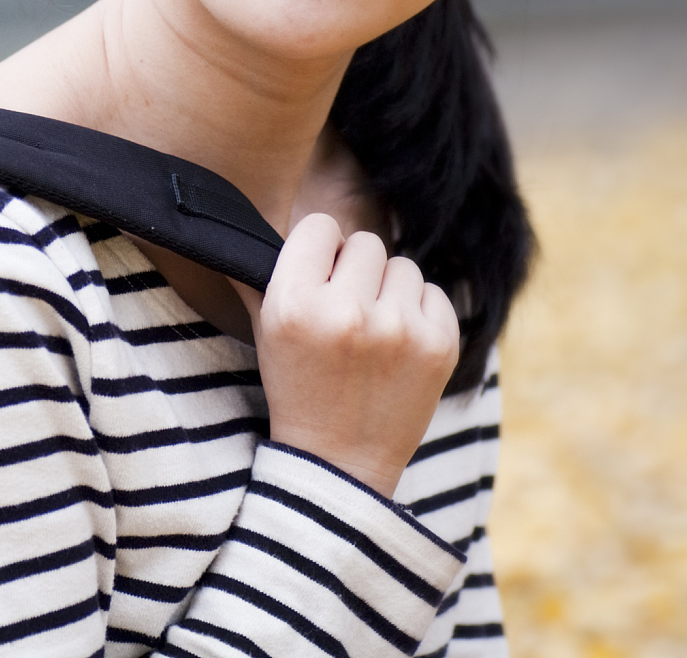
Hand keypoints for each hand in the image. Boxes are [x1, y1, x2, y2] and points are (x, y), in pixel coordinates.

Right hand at [238, 213, 459, 496]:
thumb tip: (247, 223)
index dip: (319, 248)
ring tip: (372, 329)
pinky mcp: (439, 346)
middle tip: (346, 307)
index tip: (319, 273)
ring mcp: (399, 330)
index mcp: (296, 305)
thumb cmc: (297, 389)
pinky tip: (399, 344)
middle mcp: (348, 313)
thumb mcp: (266, 331)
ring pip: (402, 266)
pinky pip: (434, 294)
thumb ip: (260, 274)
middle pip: (365, 242)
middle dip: (355, 270)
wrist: (339, 463)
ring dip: (388, 290)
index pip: (320, 226)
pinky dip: (418, 312)